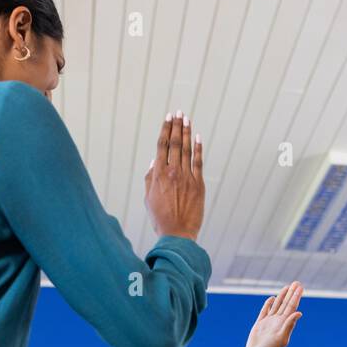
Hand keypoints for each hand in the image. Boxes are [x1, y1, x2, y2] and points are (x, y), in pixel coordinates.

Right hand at [145, 111, 204, 239]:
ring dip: (186, 132)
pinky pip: (199, 163)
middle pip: (174, 143)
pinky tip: (198, 137)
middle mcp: (173, 172)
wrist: (177, 233)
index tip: (167, 117)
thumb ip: (150, 178)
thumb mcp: (148, 198)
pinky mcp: (198, 185)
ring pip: (186, 150)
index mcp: (158, 174)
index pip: (161, 146)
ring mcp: (187, 178)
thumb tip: (154, 162)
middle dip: (176, 126)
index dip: (165, 129)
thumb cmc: (160, 218)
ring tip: (186, 119)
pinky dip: (198, 149)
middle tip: (178, 112)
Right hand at [244, 282, 302, 346]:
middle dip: (291, 293)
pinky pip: (265, 311)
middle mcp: (278, 321)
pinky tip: (272, 298)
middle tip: (297, 282)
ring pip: (276, 305)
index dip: (296, 296)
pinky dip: (268, 304)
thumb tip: (299, 313)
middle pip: (286, 303)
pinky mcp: (260, 324)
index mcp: (284, 323)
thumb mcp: (282, 338)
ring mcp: (269, 322)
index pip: (292, 306)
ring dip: (282, 296)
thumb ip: (289, 325)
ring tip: (287, 287)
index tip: (300, 287)